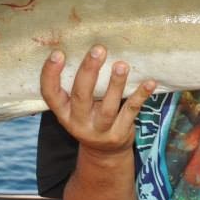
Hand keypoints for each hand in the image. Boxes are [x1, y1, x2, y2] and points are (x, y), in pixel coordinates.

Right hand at [40, 45, 155, 154]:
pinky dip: (140, 96)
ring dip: (115, 84)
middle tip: (98, 49)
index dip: (51, 74)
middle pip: (81, 96)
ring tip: (122, 64)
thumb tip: (88, 45)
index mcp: (63, 112)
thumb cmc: (89, 117)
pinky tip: (150, 82)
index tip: (58, 53)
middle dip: (89, 72)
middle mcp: (78, 122)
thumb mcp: (75, 107)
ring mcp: (100, 130)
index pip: (50, 94)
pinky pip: (131, 111)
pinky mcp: (120, 133)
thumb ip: (78, 84)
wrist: (104, 154)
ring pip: (108, 106)